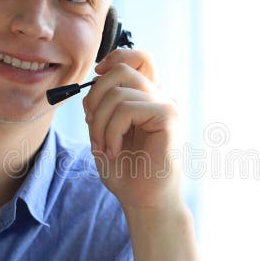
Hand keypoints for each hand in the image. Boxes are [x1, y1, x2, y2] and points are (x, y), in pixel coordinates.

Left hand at [82, 50, 180, 209]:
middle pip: (123, 70)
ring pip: (118, 93)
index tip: (97, 74)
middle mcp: (161, 98)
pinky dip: (110, 131)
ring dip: (100, 122)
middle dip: (95, 96)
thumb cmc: (127, 172)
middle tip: (91, 125)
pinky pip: (126, 109)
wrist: (144, 201)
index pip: (140, 59)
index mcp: (148, 99)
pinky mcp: (168, 117)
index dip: (116, 58)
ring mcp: (167, 106)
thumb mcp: (105, 131)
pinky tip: (113, 151)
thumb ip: (104, 104)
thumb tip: (96, 76)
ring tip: (103, 147)